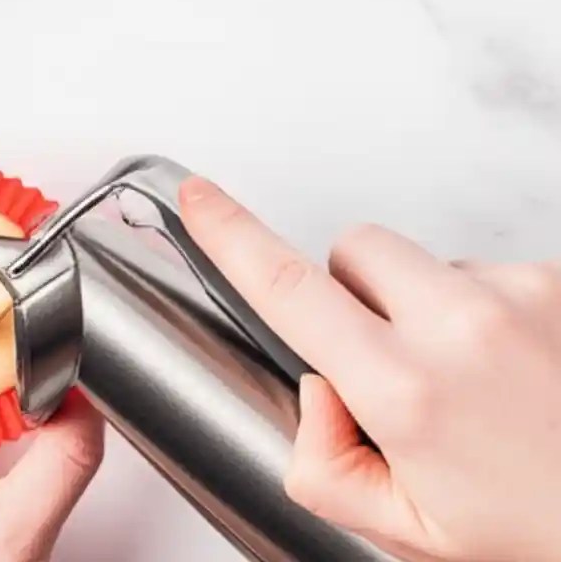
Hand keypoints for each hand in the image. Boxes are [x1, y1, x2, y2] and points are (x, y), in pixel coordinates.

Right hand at [180, 177, 560, 561]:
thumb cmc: (538, 532)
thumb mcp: (402, 529)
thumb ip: (321, 463)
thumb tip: (319, 390)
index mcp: (407, 390)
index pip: (289, 288)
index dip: (230, 234)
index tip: (199, 196)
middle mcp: (463, 326)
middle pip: (354, 251)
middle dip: (349, 294)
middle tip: (386, 365)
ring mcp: (522, 295)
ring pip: (424, 263)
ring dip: (426, 308)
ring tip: (476, 385)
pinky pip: (488, 274)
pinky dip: (486, 313)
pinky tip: (516, 373)